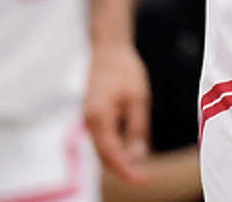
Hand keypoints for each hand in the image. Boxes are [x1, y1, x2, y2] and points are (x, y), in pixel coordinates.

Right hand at [84, 39, 151, 181]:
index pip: (111, 154)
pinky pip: (102, 139)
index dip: (126, 170)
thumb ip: (137, 128)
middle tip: (142, 179)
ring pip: (102, 149)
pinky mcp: (93, 116)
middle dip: (122, 169)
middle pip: (103, 156)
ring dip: (118, 161)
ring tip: (138, 170)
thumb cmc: (125, 70)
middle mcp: (89, 122)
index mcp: (99, 117)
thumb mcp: (138, 98)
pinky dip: (114, 149)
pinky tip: (128, 152)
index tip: (142, 180)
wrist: (109, 50)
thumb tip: (137, 156)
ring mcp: (89, 119)